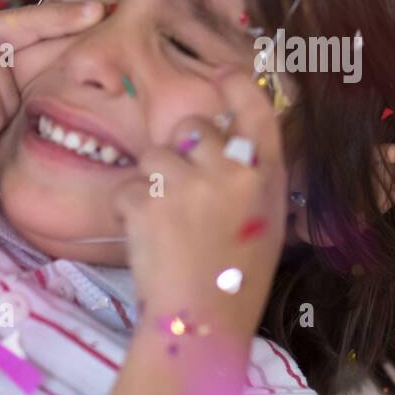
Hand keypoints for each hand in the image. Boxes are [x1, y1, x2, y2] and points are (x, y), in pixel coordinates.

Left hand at [111, 70, 286, 336]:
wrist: (204, 322)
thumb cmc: (238, 276)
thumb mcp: (267, 221)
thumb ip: (250, 178)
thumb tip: (227, 141)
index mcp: (266, 175)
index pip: (255, 109)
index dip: (237, 85)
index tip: (224, 73)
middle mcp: (231, 171)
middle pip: (191, 127)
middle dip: (180, 150)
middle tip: (184, 195)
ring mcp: (189, 185)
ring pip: (154, 155)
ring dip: (152, 183)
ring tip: (166, 224)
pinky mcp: (148, 203)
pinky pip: (127, 188)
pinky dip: (128, 211)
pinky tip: (148, 240)